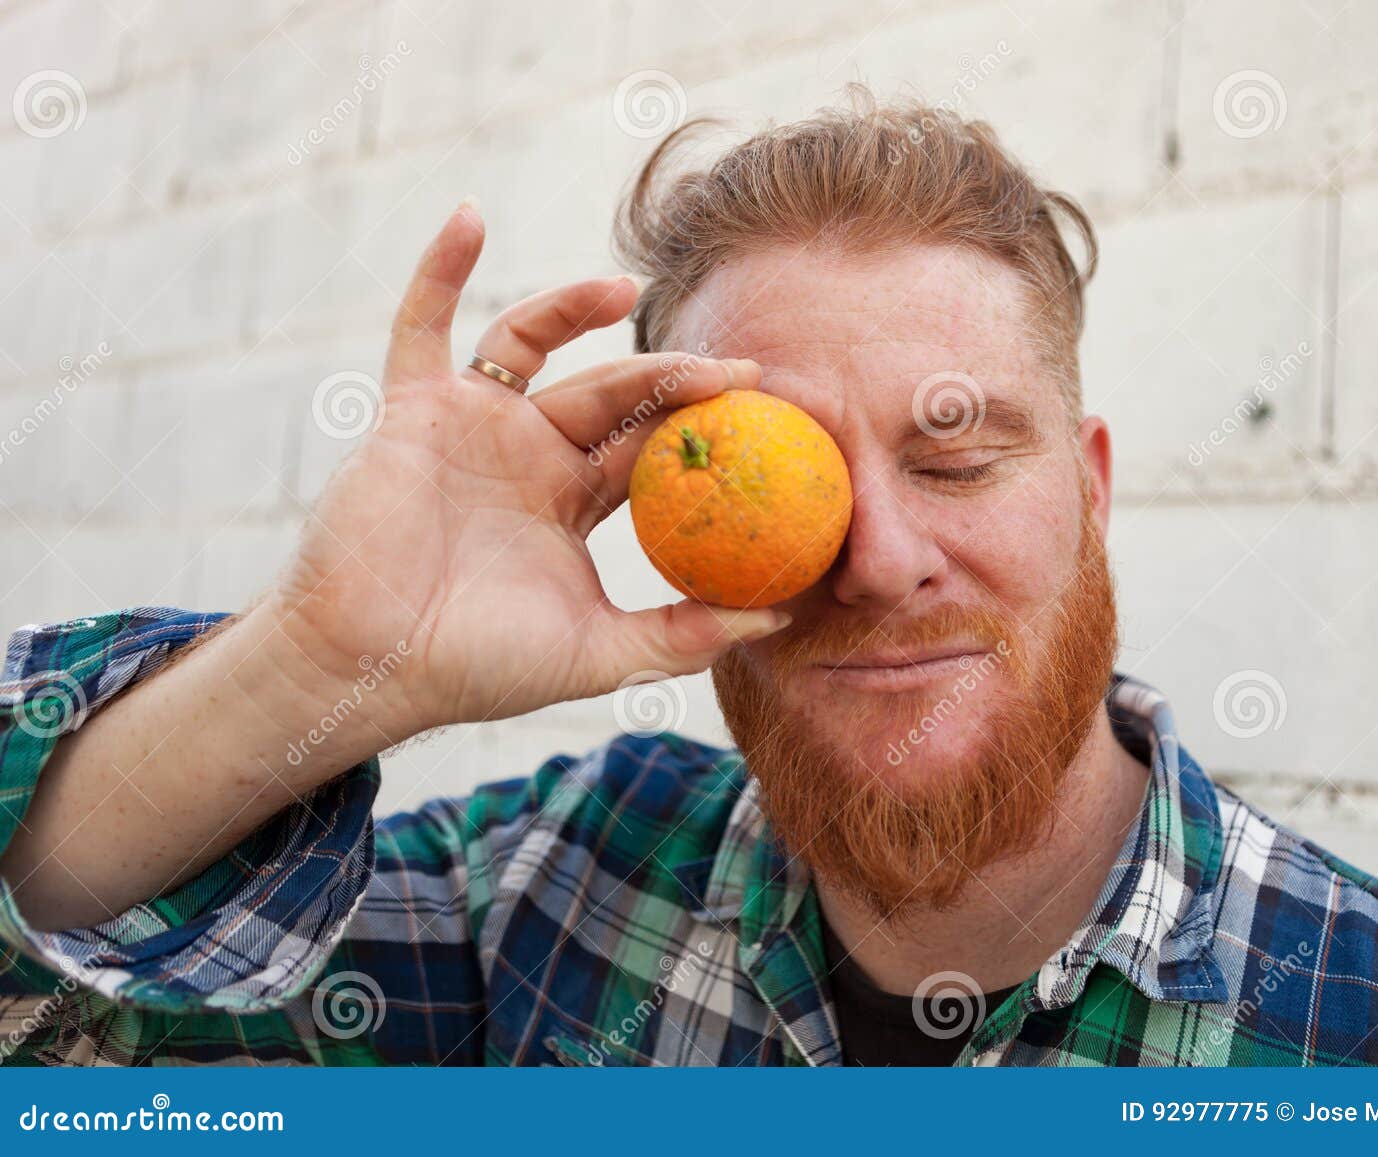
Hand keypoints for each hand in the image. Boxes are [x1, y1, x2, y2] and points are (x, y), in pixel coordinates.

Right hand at [268, 199, 788, 736]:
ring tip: (628, 289)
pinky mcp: (413, 410)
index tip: (770, 412)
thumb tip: (778, 622)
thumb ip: (683, 635)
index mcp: (572, 503)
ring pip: (532, 343)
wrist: (371, 668)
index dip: (705, 426)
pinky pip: (422, 324)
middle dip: (672, 376)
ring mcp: (471, 427)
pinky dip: (441, 270)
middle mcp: (528, 456)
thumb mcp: (599, 654)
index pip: (649, 448)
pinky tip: (470, 217)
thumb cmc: (477, 667)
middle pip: (611, 393)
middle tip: (738, 369)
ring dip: (575, 307)